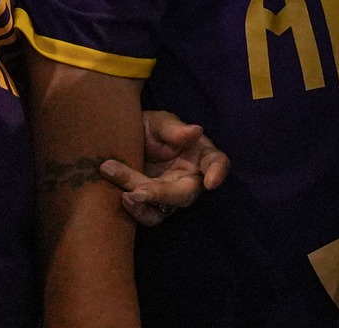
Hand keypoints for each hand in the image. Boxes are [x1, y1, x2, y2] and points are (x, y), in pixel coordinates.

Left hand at [101, 110, 230, 225]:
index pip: (217, 162)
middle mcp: (189, 178)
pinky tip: (121, 198)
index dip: (218, 172)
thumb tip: (196, 131)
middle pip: (186, 194)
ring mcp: (170, 195)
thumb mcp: (160, 122)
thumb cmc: (149, 128)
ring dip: (144, 204)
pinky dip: (136, 211)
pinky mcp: (153, 206)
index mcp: (199, 154)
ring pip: (164, 208)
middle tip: (138, 191)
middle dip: (163, 194)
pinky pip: (149, 216)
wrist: (122, 142)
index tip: (211, 182)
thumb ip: (175, 129)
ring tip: (125, 193)